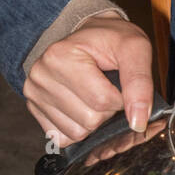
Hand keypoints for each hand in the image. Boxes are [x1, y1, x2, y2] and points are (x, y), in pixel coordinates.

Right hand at [22, 12, 154, 147]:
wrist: (90, 35)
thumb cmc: (111, 40)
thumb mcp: (134, 48)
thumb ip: (140, 82)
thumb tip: (138, 122)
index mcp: (61, 56)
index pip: (102, 100)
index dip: (121, 98)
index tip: (118, 83)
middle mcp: (41, 76)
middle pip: (89, 120)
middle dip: (107, 110)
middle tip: (106, 89)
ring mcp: (34, 95)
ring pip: (77, 133)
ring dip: (94, 121)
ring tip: (94, 95)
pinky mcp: (35, 110)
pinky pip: (63, 139)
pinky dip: (79, 128)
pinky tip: (81, 107)